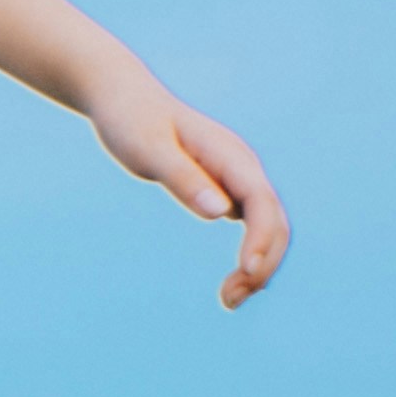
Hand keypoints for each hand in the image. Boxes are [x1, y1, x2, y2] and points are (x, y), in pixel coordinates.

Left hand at [87, 73, 288, 306]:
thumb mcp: (148, 148)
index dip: (262, 238)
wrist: (121, 96)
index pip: (262, 202)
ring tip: (229, 300)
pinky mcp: (224, 187)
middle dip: (263, 262)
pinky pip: (251, 226)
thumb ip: (182, 178)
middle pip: (274, 221)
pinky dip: (250, 254)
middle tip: (229, 300)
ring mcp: (236, 177)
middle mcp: (242, 166)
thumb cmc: (130, 119)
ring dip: (258, 264)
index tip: (246, 271)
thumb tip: (220, 213)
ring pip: (267, 227)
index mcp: (230, 155)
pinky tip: (235, 280)